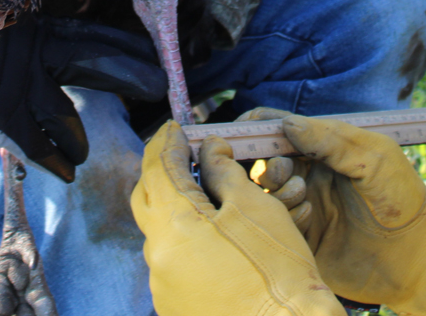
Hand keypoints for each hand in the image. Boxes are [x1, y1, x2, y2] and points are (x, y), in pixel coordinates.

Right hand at [0, 16, 165, 182]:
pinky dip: (55, 161)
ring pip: (67, 117)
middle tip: (157, 85)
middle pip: (95, 65)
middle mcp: (33, 56)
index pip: (88, 36)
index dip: (119, 46)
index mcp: (29, 28)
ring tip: (82, 154)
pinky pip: (39, 147)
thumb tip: (24, 45)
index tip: (147, 53)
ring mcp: (20, 89)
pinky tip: (65, 173)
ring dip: (79, 137)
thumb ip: (5, 34)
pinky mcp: (2, 120)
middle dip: (129, 75)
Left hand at [130, 121, 344, 315]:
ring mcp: (163, 286)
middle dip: (163, 171)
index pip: (157, 168)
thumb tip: (209, 149)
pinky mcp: (174, 306)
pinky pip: (171, 262)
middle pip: (148, 199)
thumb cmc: (277, 270)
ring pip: (159, 233)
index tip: (176, 127)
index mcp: (173, 226)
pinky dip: (185, 241)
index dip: (167, 142)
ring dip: (176, 209)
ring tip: (206, 195)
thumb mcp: (253, 207)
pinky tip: (212, 236)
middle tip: (184, 154)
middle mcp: (157, 258)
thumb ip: (223, 170)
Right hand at [241, 108, 425, 315]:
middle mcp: (309, 175)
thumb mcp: (373, 156)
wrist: (417, 252)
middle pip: (264, 161)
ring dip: (277, 189)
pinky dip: (285, 215)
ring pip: (265, 193)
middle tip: (284, 170)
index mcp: (323, 148)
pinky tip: (310, 217)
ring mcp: (303, 207)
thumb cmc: (402, 197)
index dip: (257, 128)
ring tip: (304, 196)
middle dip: (267, 162)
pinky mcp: (302, 239)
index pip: (279, 129)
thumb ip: (330, 138)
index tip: (244, 131)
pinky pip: (276, 224)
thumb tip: (286, 123)